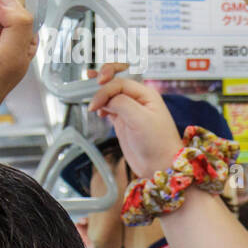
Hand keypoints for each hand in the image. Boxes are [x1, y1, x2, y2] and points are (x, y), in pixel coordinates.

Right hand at [86, 64, 181, 179]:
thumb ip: (122, 103)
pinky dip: (101, 106)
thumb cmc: (158, 144)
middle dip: (101, 81)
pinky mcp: (124, 120)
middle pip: (115, 82)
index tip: (96, 103)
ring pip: (110, 94)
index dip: (105, 89)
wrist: (160, 165)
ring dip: (99, 93)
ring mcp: (130, 110)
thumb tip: (105, 98)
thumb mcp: (140, 119)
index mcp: (146, 94)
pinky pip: (109, 107)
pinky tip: (98, 111)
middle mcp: (138, 99)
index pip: (120, 83)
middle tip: (88, 83)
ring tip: (88, 94)